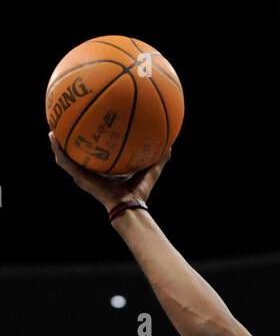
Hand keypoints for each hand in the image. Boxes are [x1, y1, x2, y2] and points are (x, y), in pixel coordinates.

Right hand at [49, 132, 169, 213]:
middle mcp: (92, 174)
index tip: (89, 131)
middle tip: (66, 128)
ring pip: (66, 159)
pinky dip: (59, 150)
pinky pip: (66, 163)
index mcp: (105, 172)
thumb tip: (171, 146)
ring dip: (58, 146)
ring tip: (51, 132)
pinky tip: (53, 138)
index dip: (92, 145)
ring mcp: (84, 177)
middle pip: (78, 157)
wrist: (128, 207)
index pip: (96, 157)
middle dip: (71, 143)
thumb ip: (159, 159)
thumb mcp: (150, 171)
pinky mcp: (80, 178)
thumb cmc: (139, 194)